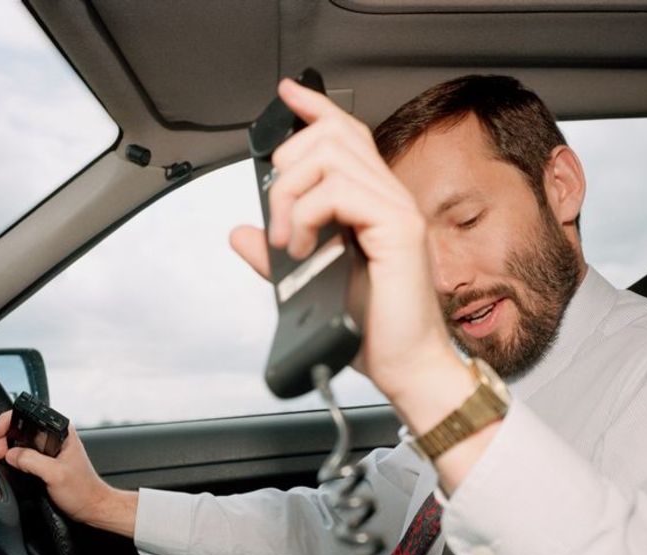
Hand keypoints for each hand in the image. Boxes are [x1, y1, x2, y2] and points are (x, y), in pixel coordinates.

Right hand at [0, 410, 132, 533]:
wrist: (90, 507)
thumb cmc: (83, 490)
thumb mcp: (56, 474)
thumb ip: (32, 461)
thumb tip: (10, 454)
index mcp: (60, 431)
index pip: (28, 415)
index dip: (8, 422)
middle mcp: (53, 436)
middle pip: (19, 426)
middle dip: (3, 437)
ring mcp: (46, 448)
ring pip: (17, 440)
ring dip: (4, 448)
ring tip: (0, 458)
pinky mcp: (41, 460)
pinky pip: (21, 453)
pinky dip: (10, 457)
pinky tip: (7, 464)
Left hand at [229, 78, 460, 403]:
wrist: (403, 366)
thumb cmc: (372, 330)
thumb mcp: (308, 285)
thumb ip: (275, 257)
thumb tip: (242, 234)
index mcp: (373, 205)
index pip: (347, 136)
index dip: (315, 109)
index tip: (286, 96)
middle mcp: (389, 199)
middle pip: (334, 135)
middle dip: (287, 164)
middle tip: (277, 216)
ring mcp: (397, 210)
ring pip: (331, 158)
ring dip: (291, 195)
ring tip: (287, 241)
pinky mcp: (399, 228)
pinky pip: (342, 190)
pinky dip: (307, 214)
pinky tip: (301, 246)